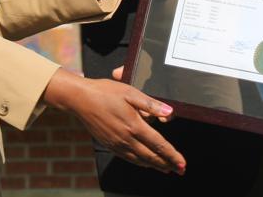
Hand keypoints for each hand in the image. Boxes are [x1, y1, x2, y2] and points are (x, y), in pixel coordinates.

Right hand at [42, 69, 185, 173]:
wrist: (80, 99)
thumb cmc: (104, 92)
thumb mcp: (130, 92)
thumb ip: (151, 104)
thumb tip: (169, 112)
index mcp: (134, 125)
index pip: (159, 144)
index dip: (172, 155)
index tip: (182, 163)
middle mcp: (126, 138)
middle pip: (151, 156)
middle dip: (167, 164)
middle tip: (180, 170)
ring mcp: (117, 144)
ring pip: (140, 160)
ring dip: (155, 166)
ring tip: (166, 169)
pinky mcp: (109, 144)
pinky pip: (128, 158)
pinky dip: (140, 162)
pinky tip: (144, 162)